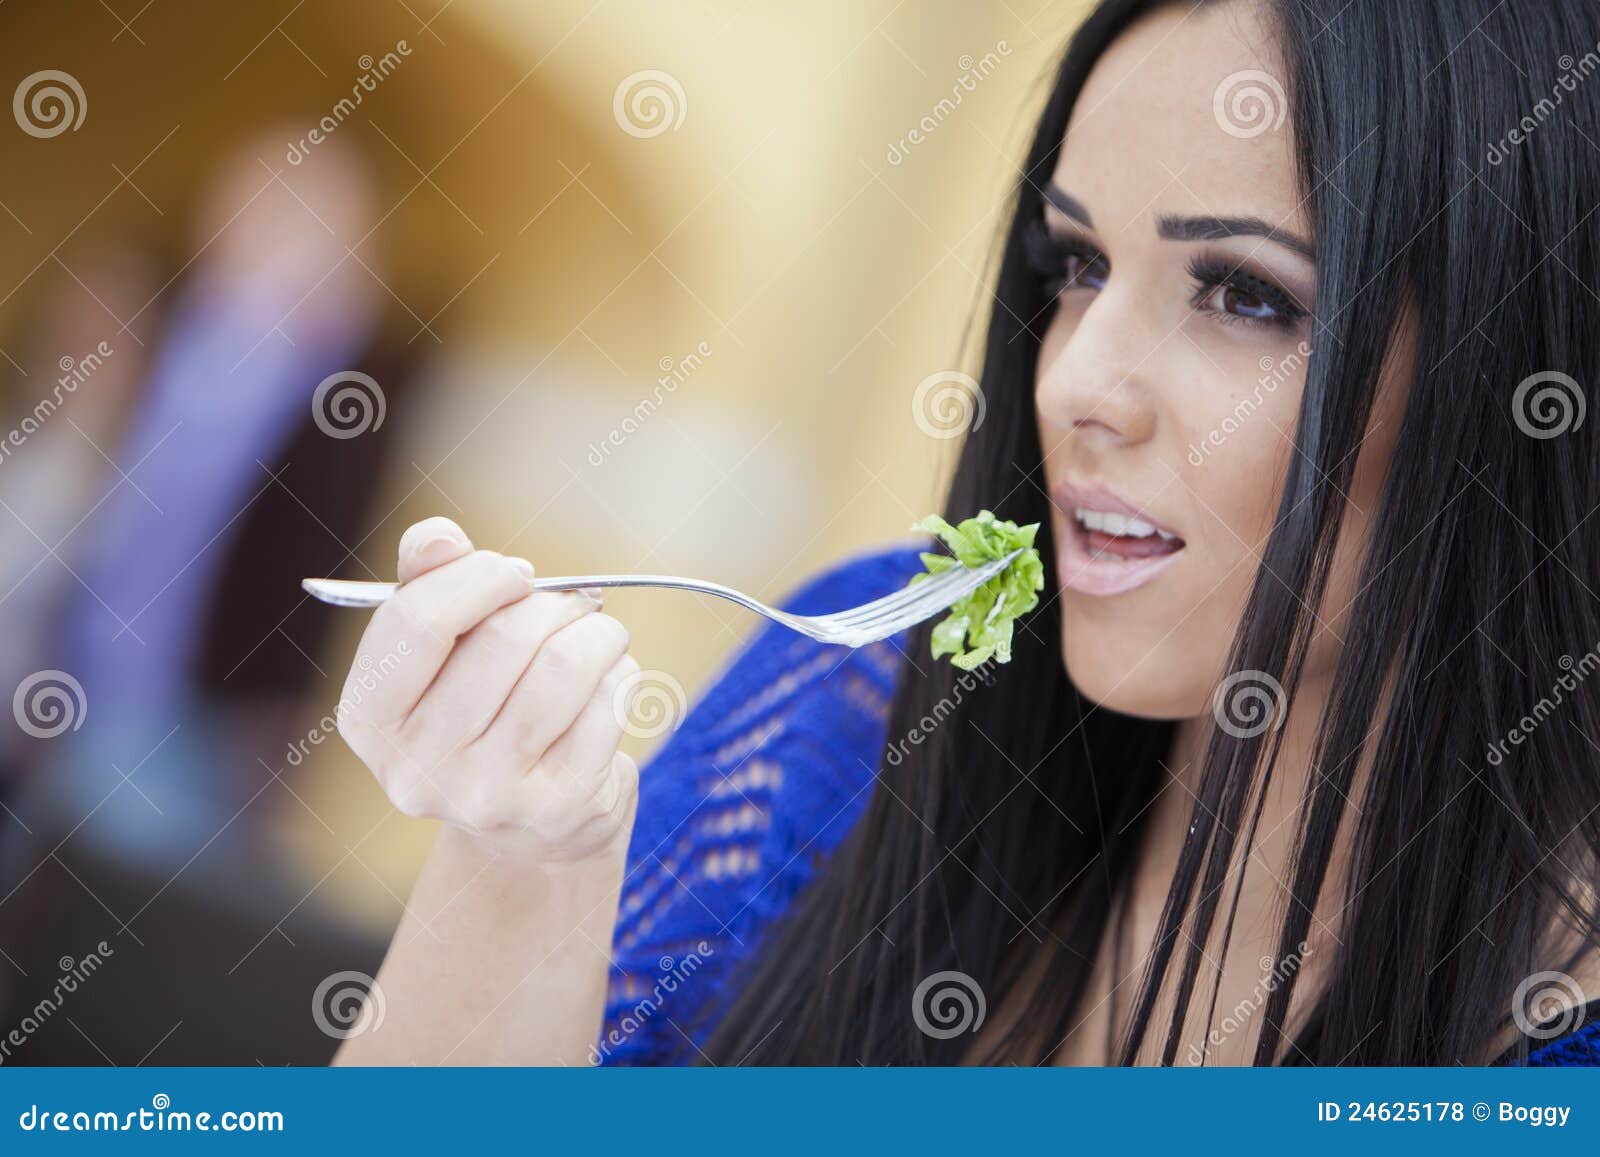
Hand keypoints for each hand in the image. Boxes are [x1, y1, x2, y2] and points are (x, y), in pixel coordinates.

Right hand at [336, 516, 639, 862]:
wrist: (528, 827)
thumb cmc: (480, 709)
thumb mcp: (438, 649)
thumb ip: (425, 579)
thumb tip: (437, 537)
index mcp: (369, 718)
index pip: (416, 620)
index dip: (478, 576)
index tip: (514, 573)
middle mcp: (419, 768)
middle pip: (504, 638)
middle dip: (551, 604)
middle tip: (569, 605)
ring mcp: (490, 796)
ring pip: (565, 664)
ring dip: (596, 632)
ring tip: (597, 634)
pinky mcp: (560, 806)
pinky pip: (608, 702)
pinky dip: (620, 675)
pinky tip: (608, 683)